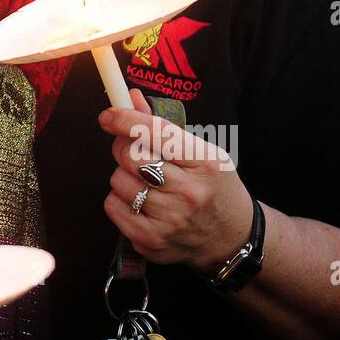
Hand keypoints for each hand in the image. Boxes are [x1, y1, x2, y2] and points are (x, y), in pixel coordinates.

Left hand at [98, 89, 253, 275]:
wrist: (231, 239)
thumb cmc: (214, 188)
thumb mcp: (202, 152)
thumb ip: (163, 126)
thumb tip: (131, 98)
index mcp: (205, 164)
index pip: (155, 132)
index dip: (124, 119)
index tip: (108, 116)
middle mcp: (188, 193)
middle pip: (130, 156)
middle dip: (123, 147)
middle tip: (133, 150)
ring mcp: (170, 220)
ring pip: (118, 180)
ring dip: (124, 176)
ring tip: (145, 182)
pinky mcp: (151, 241)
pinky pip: (112, 206)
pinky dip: (119, 199)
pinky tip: (139, 201)